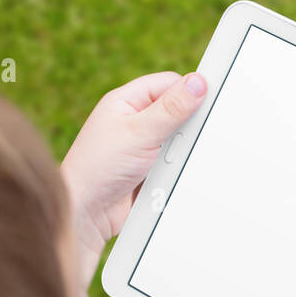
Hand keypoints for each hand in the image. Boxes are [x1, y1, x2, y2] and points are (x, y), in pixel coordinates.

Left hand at [61, 71, 207, 249]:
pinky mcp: (150, 169)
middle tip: (179, 142)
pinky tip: (169, 177)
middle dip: (184, 129)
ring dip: (179, 154)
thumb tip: (197, 83)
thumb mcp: (139, 132)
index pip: (169, 84)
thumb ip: (171, 108)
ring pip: (179, 141)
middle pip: (178, 113)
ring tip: (166, 164)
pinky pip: (176, 164)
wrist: (88, 213)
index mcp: (127, 101)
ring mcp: (144, 146)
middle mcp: (136, 121)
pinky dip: (176, 170)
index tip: (206, 103)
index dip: (188, 92)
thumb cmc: (98, 168)